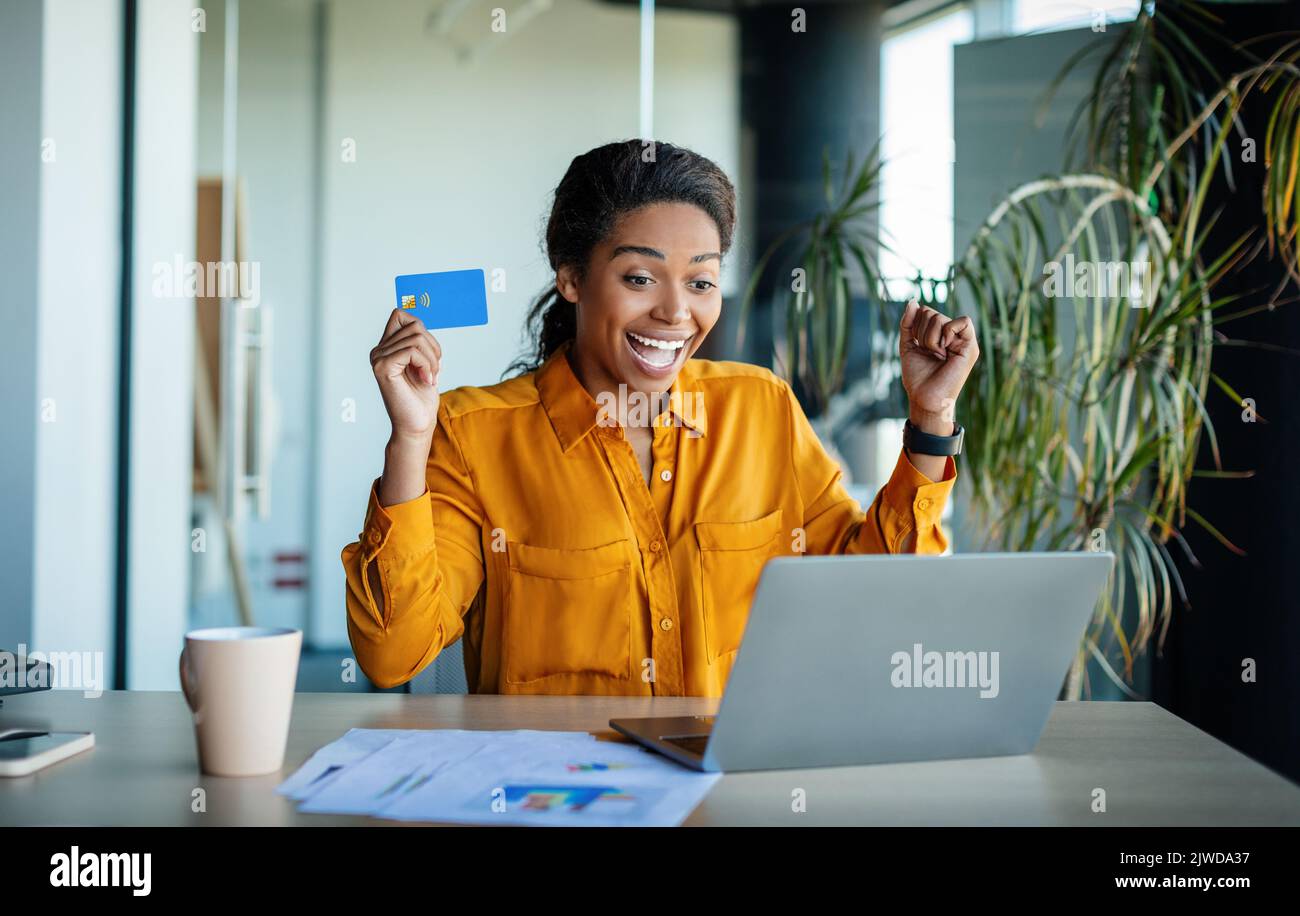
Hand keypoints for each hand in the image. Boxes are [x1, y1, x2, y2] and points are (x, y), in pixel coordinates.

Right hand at [371, 308, 441, 442]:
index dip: (422, 329)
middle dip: (433, 348)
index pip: (401, 315)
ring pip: (416, 337)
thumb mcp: (425, 364)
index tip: (430, 356)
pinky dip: (427, 365)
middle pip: (414, 325)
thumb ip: (420, 343)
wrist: (417, 425)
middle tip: (433, 372)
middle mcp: (378, 351)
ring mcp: (378, 358)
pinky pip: (413, 351)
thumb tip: (420, 324)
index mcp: (386, 348)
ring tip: (430, 378)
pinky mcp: (383, 367)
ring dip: (432, 359)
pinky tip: (426, 381)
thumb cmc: (422, 399)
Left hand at [898, 299, 978, 434]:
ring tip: (936, 356)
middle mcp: (951, 336)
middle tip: (928, 353)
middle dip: (921, 333)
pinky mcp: (970, 347)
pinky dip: (948, 332)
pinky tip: (944, 349)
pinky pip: (963, 322)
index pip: (925, 312)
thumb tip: (913, 300)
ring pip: (940, 319)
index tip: (918, 346)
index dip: (915, 325)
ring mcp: (962, 341)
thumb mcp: (908, 345)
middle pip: (931, 313)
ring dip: (930, 339)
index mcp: (938, 335)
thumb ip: (908, 323)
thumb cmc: (917, 377)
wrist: (924, 398)